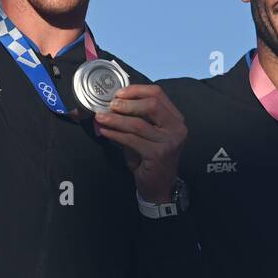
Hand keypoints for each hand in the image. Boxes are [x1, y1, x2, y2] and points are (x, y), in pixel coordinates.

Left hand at [94, 84, 186, 203]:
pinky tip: (105, 131)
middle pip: (152, 105)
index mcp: (175, 118)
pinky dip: (116, 134)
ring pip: (138, 124)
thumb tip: (109, 105)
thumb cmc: (149, 157)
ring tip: (101, 117)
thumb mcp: (145, 134)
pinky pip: (132, 139)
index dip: (136, 90)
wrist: (159, 186)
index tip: (118, 93)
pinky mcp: (158, 154)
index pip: (157, 94)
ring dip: (116, 119)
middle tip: (109, 105)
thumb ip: (133, 118)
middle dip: (127, 103)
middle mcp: (177, 127)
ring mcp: (169, 141)